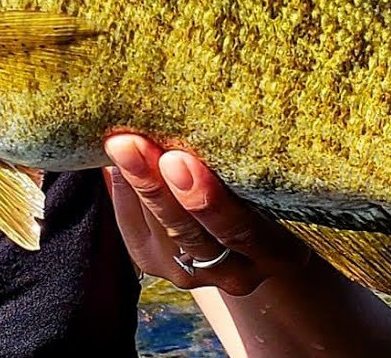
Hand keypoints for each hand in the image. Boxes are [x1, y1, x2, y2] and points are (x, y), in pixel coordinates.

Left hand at [104, 134, 311, 295]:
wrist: (255, 251)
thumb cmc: (269, 204)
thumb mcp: (273, 195)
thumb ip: (247, 169)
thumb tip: (200, 115)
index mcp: (277, 252)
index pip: (242, 230)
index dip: (208, 200)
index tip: (179, 158)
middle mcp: (238, 271)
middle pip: (191, 234)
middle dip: (157, 188)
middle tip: (133, 145)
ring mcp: (196, 274)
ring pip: (160, 234)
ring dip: (135, 186)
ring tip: (118, 145)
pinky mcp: (161, 268)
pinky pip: (135, 235)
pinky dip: (123, 196)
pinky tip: (112, 164)